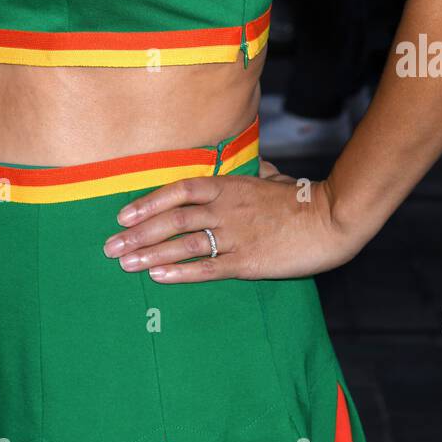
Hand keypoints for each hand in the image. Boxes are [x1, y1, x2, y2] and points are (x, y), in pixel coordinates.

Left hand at [102, 160, 354, 282]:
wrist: (330, 219)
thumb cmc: (301, 198)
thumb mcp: (273, 177)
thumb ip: (255, 172)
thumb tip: (252, 164)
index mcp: (229, 186)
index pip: (179, 189)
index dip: (148, 202)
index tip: (123, 215)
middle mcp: (226, 208)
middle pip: (173, 218)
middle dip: (138, 233)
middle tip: (111, 246)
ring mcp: (235, 235)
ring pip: (184, 244)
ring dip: (151, 254)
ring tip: (125, 264)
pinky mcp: (247, 261)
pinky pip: (208, 268)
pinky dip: (180, 273)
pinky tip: (158, 277)